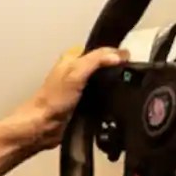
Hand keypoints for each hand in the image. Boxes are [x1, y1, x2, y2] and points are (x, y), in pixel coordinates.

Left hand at [5, 46, 129, 151]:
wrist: (44, 126)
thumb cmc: (53, 100)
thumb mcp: (75, 73)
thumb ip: (96, 61)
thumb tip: (119, 55)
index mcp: (73, 57)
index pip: (101, 49)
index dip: (116, 53)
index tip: (130, 60)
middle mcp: (77, 70)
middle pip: (105, 65)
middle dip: (117, 69)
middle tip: (131, 75)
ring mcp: (82, 87)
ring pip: (105, 81)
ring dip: (114, 85)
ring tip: (127, 89)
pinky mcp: (85, 103)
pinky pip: (103, 97)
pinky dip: (110, 99)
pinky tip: (117, 102)